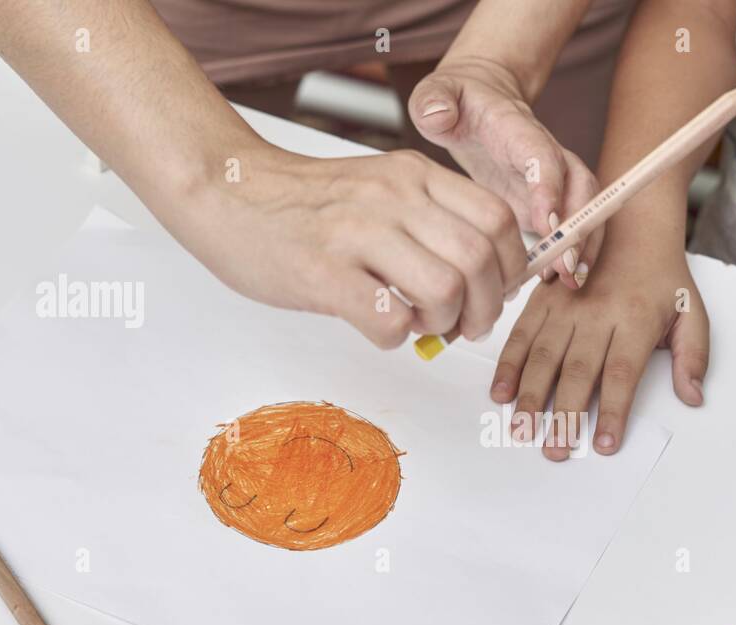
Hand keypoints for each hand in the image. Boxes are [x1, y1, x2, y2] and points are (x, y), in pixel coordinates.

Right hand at [177, 144, 526, 347]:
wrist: (225, 188)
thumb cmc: (305, 204)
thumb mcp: (381, 190)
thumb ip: (431, 224)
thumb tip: (481, 286)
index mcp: (415, 175)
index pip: (499, 220)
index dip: (510, 268)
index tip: (494, 292)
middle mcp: (394, 196)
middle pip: (480, 260)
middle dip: (485, 308)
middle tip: (464, 325)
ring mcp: (357, 232)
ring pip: (445, 290)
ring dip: (443, 324)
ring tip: (419, 325)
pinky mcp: (322, 272)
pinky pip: (388, 320)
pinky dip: (394, 338)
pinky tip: (377, 326)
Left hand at [410, 55, 602, 288]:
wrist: (481, 100)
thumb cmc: (458, 100)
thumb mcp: (437, 92)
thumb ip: (434, 101)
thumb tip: (439, 115)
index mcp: (516, 128)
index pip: (542, 156)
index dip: (549, 189)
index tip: (546, 224)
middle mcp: (544, 153)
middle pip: (578, 186)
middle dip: (578, 226)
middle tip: (567, 265)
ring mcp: (551, 179)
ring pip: (584, 208)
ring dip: (583, 244)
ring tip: (572, 279)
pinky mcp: (547, 200)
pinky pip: (570, 226)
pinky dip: (572, 252)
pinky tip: (561, 280)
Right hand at [490, 241, 709, 460]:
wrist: (631, 221)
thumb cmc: (662, 277)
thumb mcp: (692, 311)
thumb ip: (694, 356)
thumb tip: (693, 397)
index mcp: (634, 321)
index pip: (621, 374)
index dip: (611, 411)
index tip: (603, 444)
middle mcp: (596, 314)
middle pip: (577, 372)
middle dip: (563, 415)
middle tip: (554, 450)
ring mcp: (564, 306)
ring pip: (544, 357)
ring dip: (530, 397)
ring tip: (521, 430)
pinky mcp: (542, 300)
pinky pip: (521, 335)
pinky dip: (508, 364)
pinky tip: (500, 392)